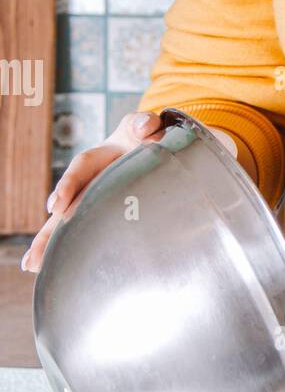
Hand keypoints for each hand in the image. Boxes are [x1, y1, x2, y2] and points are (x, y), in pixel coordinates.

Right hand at [21, 111, 164, 273]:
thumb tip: (145, 127)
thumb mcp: (146, 126)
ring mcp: (87, 198)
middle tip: (37, 250)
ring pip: (64, 222)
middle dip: (50, 227)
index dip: (68, 185)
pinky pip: (78, 231)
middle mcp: (86, 181)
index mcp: (99, 157)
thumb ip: (145, 124)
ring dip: (48, 243)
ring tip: (31, 265)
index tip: (57, 206)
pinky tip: (47, 267)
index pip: (82, 169)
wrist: (146, 145)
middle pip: (64, 204)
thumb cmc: (145, 135)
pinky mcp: (93, 212)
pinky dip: (65, 248)